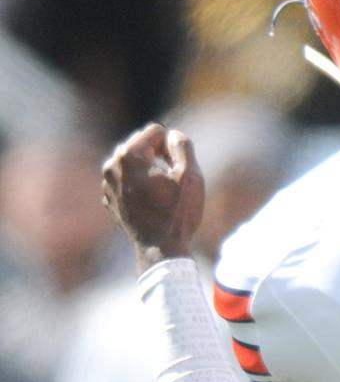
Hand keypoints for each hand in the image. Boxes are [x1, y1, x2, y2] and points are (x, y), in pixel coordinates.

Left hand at [101, 124, 205, 269]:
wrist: (160, 250)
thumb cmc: (177, 213)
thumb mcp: (191, 175)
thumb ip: (182, 146)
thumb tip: (172, 135)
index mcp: (129, 156)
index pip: (156, 131)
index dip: (172, 147)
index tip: (177, 169)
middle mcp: (111, 165)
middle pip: (141, 144)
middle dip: (158, 155)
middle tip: (171, 181)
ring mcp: (107, 183)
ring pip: (133, 162)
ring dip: (148, 170)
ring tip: (162, 193)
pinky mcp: (109, 197)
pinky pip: (126, 180)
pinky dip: (138, 185)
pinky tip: (151, 203)